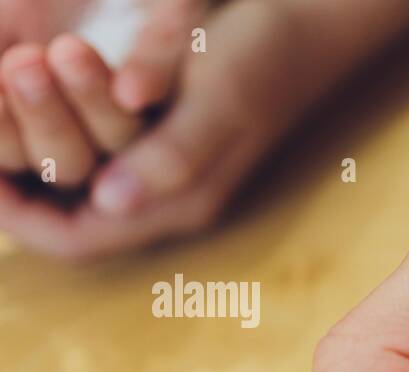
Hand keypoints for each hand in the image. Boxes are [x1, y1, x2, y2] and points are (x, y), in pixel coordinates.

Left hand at [0, 0, 408, 258]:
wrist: (308, 24)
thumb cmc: (266, 56)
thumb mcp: (221, 101)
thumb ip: (172, 155)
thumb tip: (106, 200)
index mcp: (179, 202)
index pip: (75, 241)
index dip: (14, 219)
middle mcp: (165, 195)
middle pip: (64, 212)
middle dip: (10, 169)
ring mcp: (161, 167)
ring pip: (68, 177)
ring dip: (25, 139)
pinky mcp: (159, 135)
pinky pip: (84, 145)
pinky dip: (46, 122)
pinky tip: (24, 85)